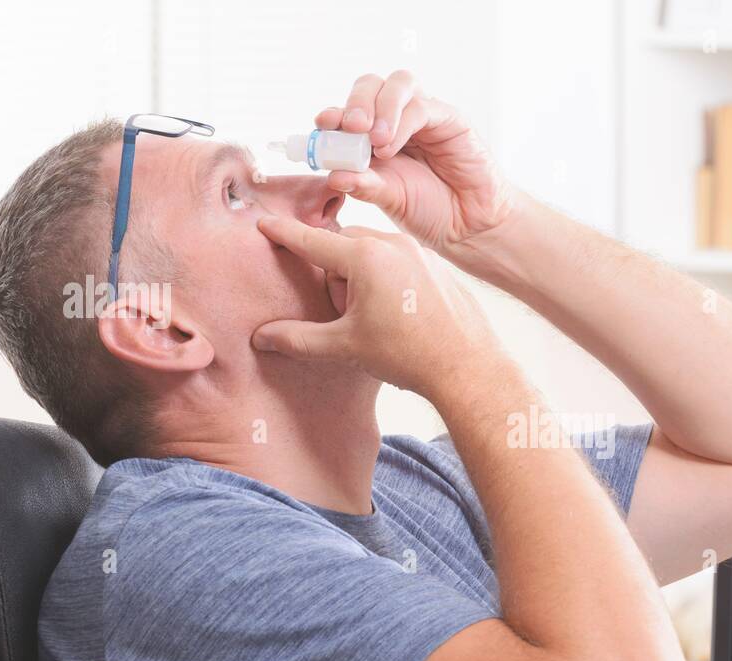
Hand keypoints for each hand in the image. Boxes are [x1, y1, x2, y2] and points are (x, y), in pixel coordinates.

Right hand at [252, 215, 504, 397]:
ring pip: (373, 251)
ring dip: (361, 274)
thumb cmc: (409, 354)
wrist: (468, 367)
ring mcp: (419, 253)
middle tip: (344, 311)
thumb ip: (300, 339)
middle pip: (344, 245)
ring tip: (374, 316)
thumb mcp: (346, 347)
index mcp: (365, 257)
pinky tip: (398, 313)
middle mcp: (393, 244)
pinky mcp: (437, 265)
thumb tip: (262, 338)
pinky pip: (400, 260)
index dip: (284, 234)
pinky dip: (388, 278)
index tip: (264, 223)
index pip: (312, 240)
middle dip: (333, 271)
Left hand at [314, 71, 516, 259]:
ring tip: (372, 139)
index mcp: (376, 136)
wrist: (469, 226)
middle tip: (349, 127)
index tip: (322, 124)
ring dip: (380, 105)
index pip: (350, 109)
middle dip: (356, 101)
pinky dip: (401, 122)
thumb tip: (332, 175)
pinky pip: (421, 106)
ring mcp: (423, 116)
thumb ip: (363, 185)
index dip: (334, 112)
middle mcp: (398, 120)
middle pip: (371, 84)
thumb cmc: (430, 211)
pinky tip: (391, 147)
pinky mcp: (449, 119)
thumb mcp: (389, 199)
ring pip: (398, 84)